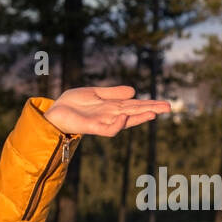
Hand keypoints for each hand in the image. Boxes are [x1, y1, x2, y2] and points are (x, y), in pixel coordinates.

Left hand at [43, 86, 171, 136]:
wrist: (54, 113)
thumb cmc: (73, 104)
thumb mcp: (96, 93)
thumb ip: (113, 93)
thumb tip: (134, 92)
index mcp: (112, 107)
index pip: (135, 105)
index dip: (149, 104)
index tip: (165, 104)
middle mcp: (110, 116)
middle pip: (134, 112)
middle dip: (150, 110)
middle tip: (168, 108)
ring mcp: (102, 122)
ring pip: (125, 121)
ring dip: (138, 117)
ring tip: (152, 113)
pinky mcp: (92, 127)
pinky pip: (108, 129)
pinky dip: (117, 123)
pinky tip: (125, 116)